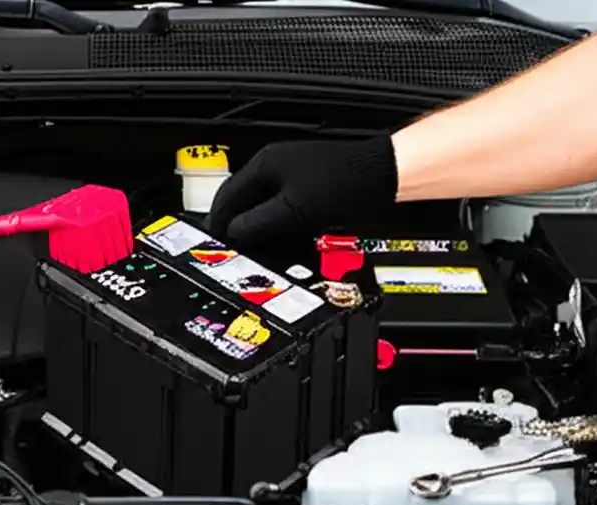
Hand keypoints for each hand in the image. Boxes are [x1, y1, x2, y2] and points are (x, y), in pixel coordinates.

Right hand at [207, 136, 397, 245]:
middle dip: (235, 225)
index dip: (216, 222)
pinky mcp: (310, 186)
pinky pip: (282, 207)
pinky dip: (276, 224)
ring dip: (256, 226)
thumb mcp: (291, 211)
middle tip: (229, 247)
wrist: (384, 175)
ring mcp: (294, 175)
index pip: (226, 197)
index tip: (212, 241)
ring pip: (262, 205)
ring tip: (253, 247)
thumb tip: (232, 236)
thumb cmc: (344, 182)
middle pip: (243, 201)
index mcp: (264, 165)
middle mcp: (275, 166)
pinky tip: (281, 238)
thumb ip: (256, 225)